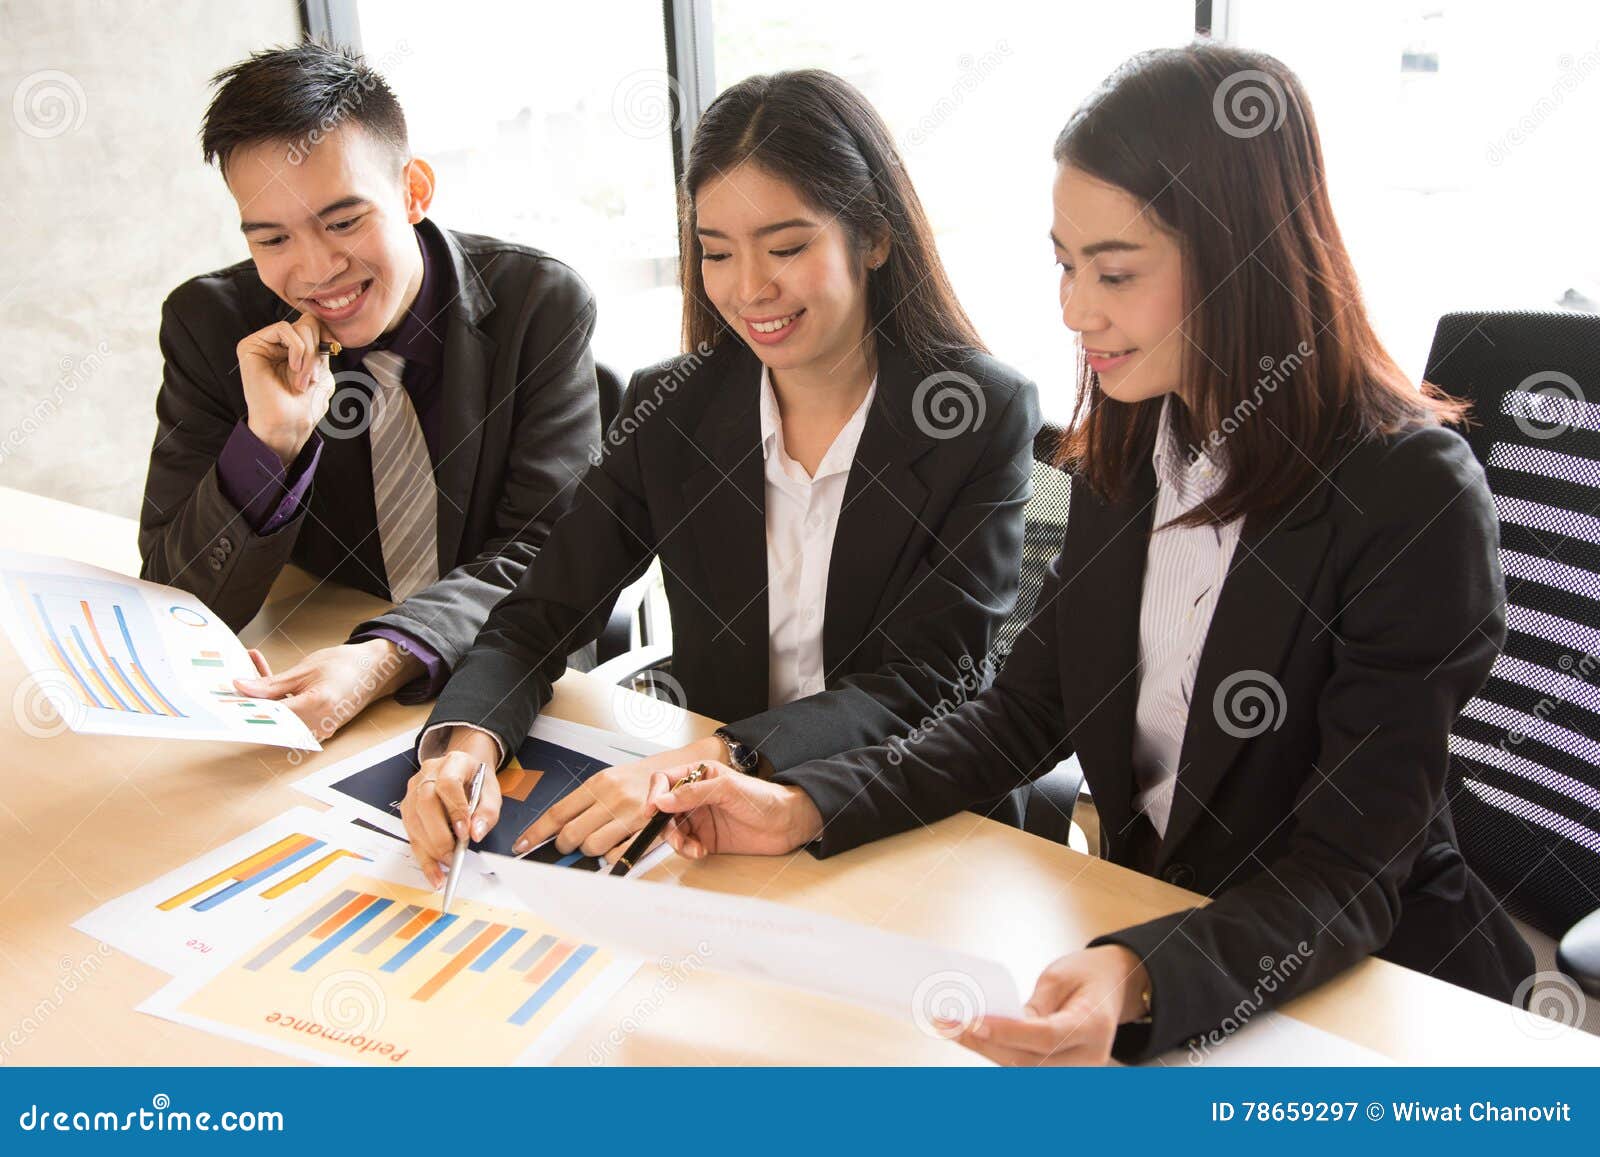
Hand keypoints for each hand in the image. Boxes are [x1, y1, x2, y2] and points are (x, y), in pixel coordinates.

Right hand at [236, 311, 335, 464]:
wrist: (287, 426)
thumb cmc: (304, 406)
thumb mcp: (321, 372)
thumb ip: (321, 348)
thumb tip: (322, 328)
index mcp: (293, 349)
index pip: (313, 324)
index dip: (326, 333)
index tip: (334, 349)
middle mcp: (276, 344)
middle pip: (307, 323)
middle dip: (317, 350)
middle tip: (313, 376)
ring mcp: (263, 344)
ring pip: (297, 326)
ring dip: (308, 354)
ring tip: (303, 379)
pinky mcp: (250, 345)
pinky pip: (283, 328)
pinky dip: (298, 348)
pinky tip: (293, 368)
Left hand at [236, 638, 421, 739]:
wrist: (375, 669)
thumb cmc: (346, 665)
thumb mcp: (305, 669)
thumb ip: (272, 683)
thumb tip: (243, 689)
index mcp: (317, 705)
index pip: (270, 712)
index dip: (245, 705)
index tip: (224, 699)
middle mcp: (319, 723)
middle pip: (272, 718)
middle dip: (250, 701)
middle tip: (231, 686)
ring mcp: (320, 728)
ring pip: (280, 718)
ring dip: (263, 699)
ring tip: (249, 673)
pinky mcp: (319, 726)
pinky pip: (291, 717)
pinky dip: (278, 702)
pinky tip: (266, 680)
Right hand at [400, 729, 503, 887]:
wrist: (464, 770)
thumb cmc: (477, 780)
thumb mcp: (491, 791)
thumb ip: (488, 812)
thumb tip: (476, 833)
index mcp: (453, 763)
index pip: (448, 784)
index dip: (455, 810)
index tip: (465, 832)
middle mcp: (428, 774)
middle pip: (425, 803)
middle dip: (439, 835)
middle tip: (454, 855)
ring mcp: (413, 790)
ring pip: (414, 821)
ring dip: (430, 848)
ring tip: (447, 865)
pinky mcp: (408, 808)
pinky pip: (411, 834)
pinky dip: (424, 857)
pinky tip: (434, 872)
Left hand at [511, 735, 725, 860]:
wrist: (682, 771)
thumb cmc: (642, 779)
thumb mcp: (610, 780)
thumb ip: (585, 802)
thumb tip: (557, 828)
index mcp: (598, 783)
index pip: (557, 812)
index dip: (536, 832)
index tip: (522, 844)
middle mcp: (611, 797)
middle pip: (570, 835)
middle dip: (564, 846)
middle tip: (567, 846)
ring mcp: (629, 814)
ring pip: (591, 847)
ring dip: (590, 852)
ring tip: (598, 842)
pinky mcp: (645, 829)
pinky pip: (617, 855)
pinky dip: (612, 858)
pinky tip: (616, 847)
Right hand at [644, 761, 822, 858]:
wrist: (788, 823)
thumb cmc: (764, 798)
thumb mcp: (727, 789)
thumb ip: (693, 794)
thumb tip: (662, 800)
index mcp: (699, 775)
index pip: (665, 781)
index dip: (655, 795)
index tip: (653, 811)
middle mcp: (696, 796)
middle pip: (664, 809)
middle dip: (664, 824)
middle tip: (674, 836)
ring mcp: (701, 818)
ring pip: (673, 830)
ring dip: (676, 841)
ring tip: (691, 847)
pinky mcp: (707, 838)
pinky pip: (686, 845)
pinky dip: (688, 850)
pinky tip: (700, 851)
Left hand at [952, 945, 1149, 1066]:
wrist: (1117, 987)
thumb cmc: (1089, 975)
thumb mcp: (1060, 976)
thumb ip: (1033, 1004)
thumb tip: (996, 1022)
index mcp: (1093, 1025)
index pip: (1046, 1036)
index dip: (1008, 1032)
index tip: (973, 1022)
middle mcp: (1089, 1057)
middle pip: (1028, 1061)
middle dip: (983, 1044)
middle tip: (947, 1024)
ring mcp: (1078, 1072)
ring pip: (1023, 1070)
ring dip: (985, 1050)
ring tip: (951, 1028)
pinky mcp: (1063, 1074)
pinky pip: (1026, 1067)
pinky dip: (998, 1053)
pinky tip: (973, 1036)